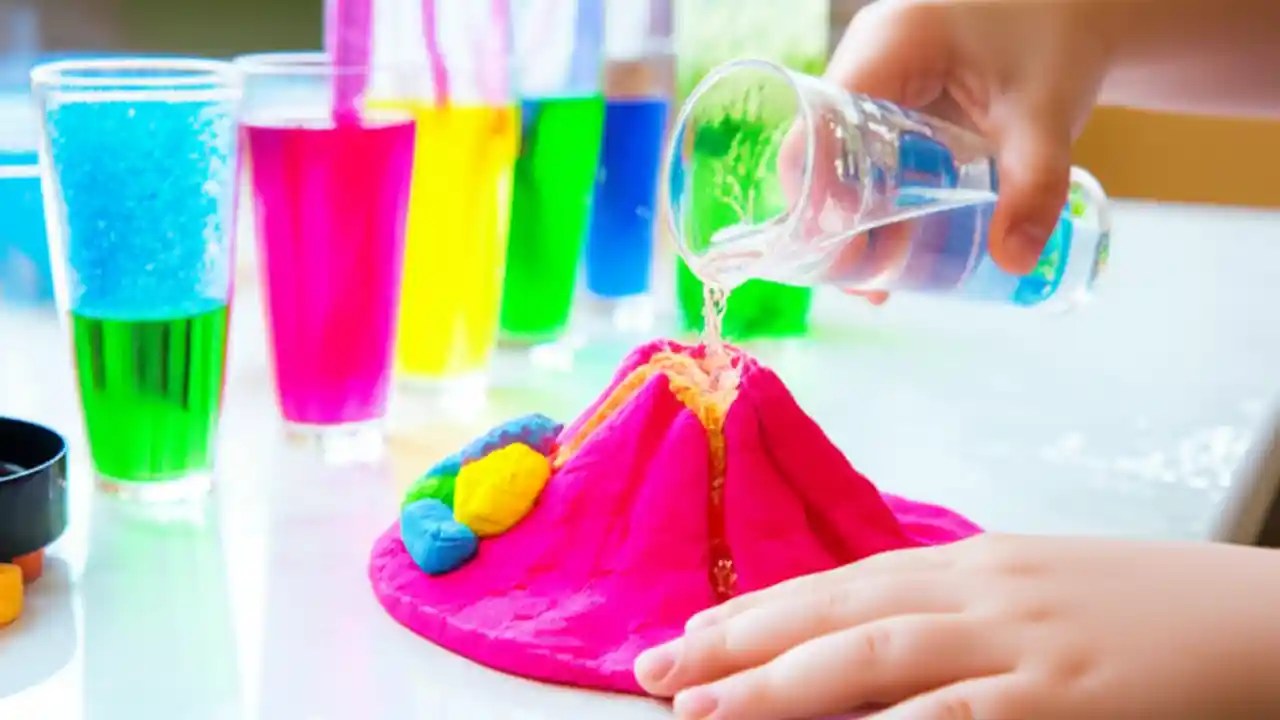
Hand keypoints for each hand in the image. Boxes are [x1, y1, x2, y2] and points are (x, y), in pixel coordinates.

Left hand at [634, 534, 1279, 718]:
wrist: (1260, 619)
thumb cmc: (1141, 607)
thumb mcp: (1031, 589)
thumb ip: (949, 605)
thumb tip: (862, 625)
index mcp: (970, 563)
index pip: (838, 581)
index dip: (755, 609)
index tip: (686, 633)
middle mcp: (980, 591)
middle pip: (836, 612)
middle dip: (739, 643)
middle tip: (656, 672)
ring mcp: (1021, 643)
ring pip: (878, 655)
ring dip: (782, 685)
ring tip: (703, 709)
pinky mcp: (1066, 699)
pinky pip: (962, 717)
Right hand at [825, 0, 1109, 275]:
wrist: (1074, 12)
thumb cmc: (1058, 39)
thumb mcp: (1046, 112)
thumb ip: (1035, 183)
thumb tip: (1015, 258)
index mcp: (889, 44)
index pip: (823, 124)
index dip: (819, 192)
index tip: (843, 251)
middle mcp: (866, 61)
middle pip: (820, 150)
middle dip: (833, 221)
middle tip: (862, 282)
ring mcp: (874, 84)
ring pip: (839, 162)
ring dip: (852, 221)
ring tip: (875, 283)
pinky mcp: (890, 107)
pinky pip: (865, 159)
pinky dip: (874, 204)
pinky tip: (892, 252)